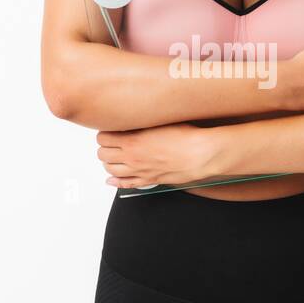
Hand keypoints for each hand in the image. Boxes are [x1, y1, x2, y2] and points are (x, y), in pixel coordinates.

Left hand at [96, 123, 219, 189]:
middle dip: (104, 147)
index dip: (105, 133)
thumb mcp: (160, 121)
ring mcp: (139, 171)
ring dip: (108, 163)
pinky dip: (115, 182)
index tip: (110, 130)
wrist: (200, 154)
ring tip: (113, 157)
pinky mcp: (148, 180)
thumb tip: (134, 118)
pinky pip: (125, 184)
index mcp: (133, 140)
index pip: (103, 137)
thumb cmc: (185, 136)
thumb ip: (143, 121)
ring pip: (110, 170)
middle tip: (110, 143)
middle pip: (103, 154)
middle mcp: (132, 157)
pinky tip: (112, 180)